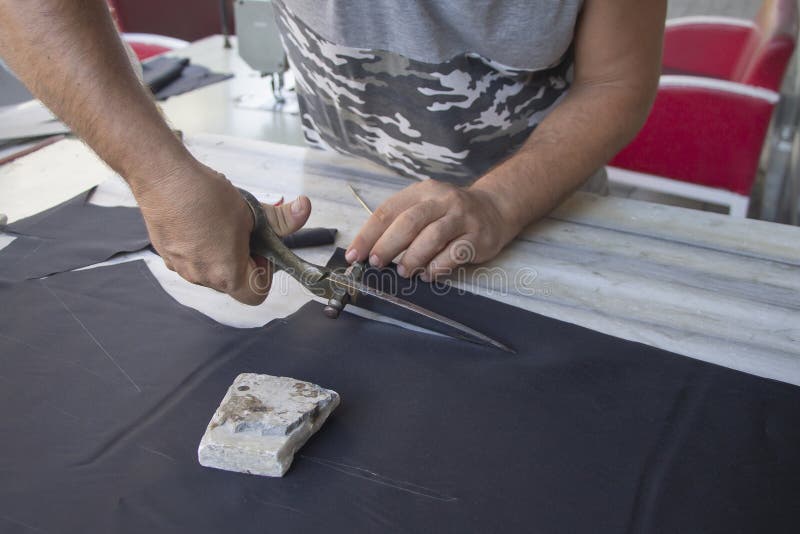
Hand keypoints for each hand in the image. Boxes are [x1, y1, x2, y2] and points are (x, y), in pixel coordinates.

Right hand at [134, 160, 310, 304]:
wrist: (162, 177)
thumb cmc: (205, 195)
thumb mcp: (252, 209)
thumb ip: (282, 219)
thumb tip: (305, 209)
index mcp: (227, 274)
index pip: (257, 294)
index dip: (264, 273)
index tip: (260, 249)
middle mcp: (202, 278)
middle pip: (234, 283)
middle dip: (244, 260)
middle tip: (243, 231)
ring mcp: (181, 269)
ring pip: (212, 271)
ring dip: (222, 253)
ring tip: (219, 224)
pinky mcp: (167, 256)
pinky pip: (192, 260)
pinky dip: (200, 247)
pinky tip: (199, 221)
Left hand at [346, 180, 519, 280]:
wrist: (495, 208)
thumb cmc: (450, 213)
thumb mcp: (424, 207)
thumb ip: (400, 224)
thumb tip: (370, 252)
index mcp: (421, 191)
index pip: (388, 211)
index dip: (368, 234)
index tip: (354, 254)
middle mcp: (442, 200)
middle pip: (409, 222)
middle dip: (388, 245)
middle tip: (376, 263)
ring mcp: (462, 217)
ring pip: (432, 237)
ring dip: (413, 257)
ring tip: (403, 272)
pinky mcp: (477, 236)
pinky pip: (454, 253)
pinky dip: (437, 267)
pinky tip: (428, 275)